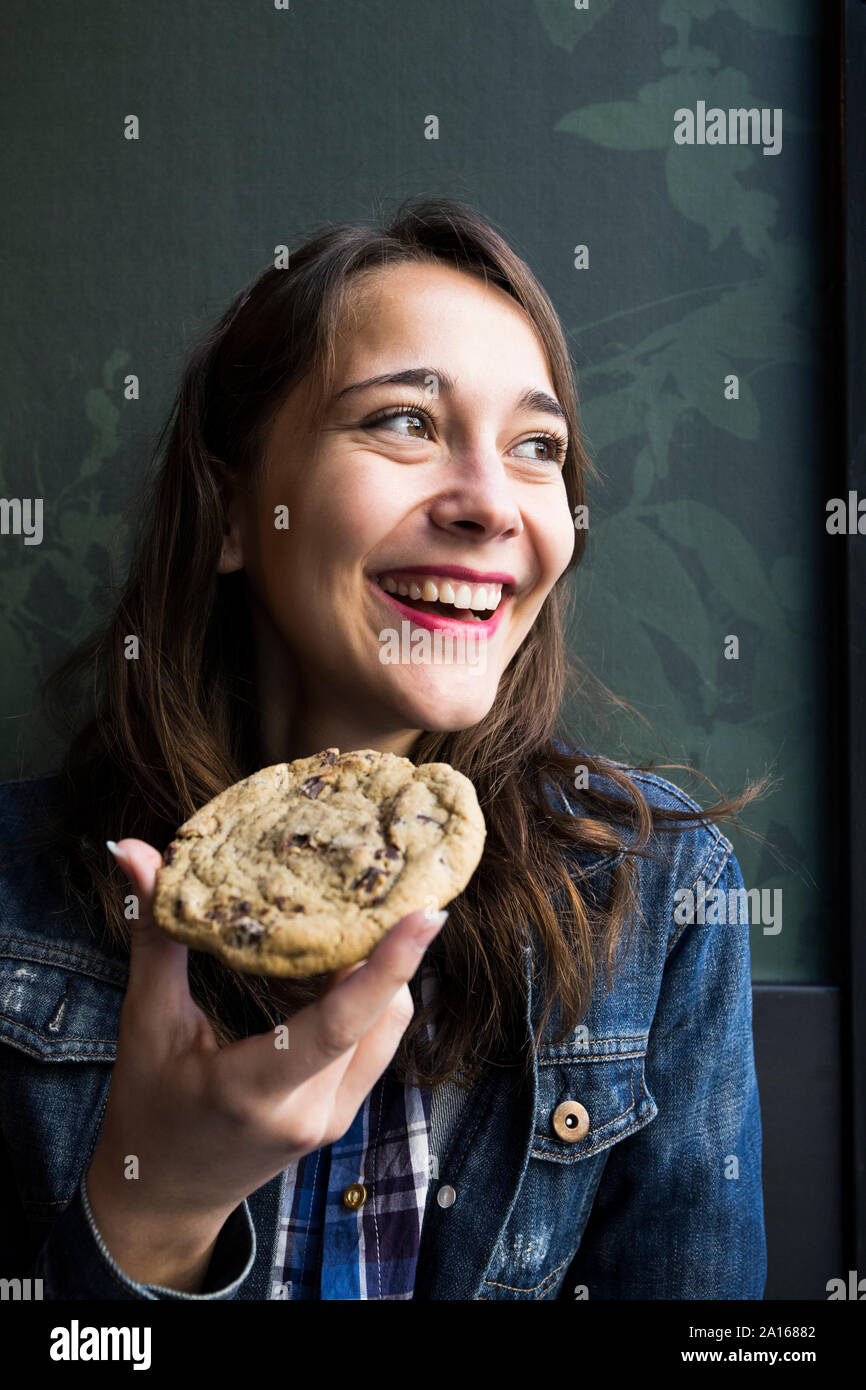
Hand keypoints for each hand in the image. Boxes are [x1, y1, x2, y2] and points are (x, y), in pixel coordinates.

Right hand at [85, 837, 444, 1289]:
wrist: (164, 1198)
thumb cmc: (146, 1110)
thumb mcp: (145, 1022)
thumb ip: (155, 935)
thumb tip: (137, 850)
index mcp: (257, 1091)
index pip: (339, 1024)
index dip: (390, 965)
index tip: (429, 913)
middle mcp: (311, 1110)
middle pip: (379, 1013)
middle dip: (382, 947)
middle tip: (373, 881)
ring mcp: (335, 1118)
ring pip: (388, 1025)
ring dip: (375, 972)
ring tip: (343, 921)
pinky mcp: (344, 1115)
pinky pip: (378, 1042)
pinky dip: (366, 998)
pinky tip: (332, 965)